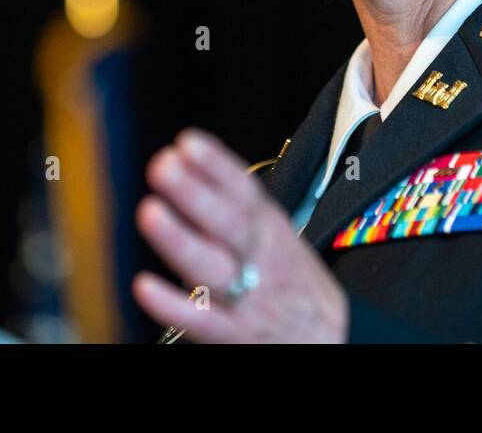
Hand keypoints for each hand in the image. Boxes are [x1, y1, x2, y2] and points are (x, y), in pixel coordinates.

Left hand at [133, 128, 348, 342]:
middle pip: (228, 222)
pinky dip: (173, 306)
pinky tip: (146, 286)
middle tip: (164, 166)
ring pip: (212, 267)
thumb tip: (191, 167)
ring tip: (150, 211)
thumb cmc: (293, 281)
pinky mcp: (234, 333)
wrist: (335, 337)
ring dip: (181, 240)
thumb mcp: (278, 233)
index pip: (244, 191)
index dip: (218, 165)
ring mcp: (248, 297)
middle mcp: (260, 257)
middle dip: (195, 193)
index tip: (188, 143)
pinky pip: (202, 321)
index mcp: (270, 228)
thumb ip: (239, 206)